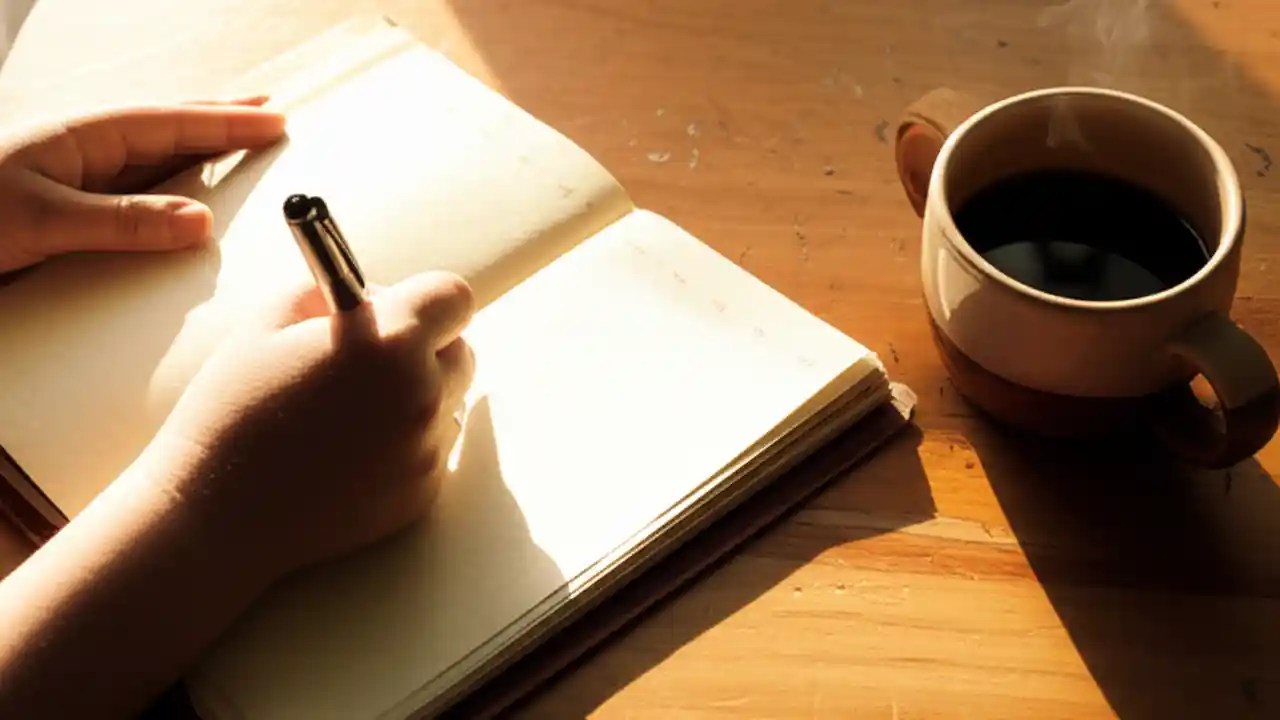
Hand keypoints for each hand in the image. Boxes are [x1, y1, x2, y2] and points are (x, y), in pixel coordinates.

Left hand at [0, 96, 284, 273]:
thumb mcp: (41, 222)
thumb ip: (122, 220)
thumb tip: (197, 222)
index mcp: (80, 138)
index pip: (171, 123)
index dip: (227, 123)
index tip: (275, 121)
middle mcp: (80, 150)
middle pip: (167, 125)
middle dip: (220, 117)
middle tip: (268, 110)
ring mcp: (72, 175)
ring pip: (152, 152)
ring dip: (197, 144)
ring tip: (234, 137)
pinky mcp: (64, 207)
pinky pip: (134, 184)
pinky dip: (169, 179)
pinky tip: (178, 188)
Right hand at [132, 271, 475, 578]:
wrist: (216, 513)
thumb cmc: (233, 410)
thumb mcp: (267, 322)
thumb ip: (330, 292)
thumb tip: (371, 293)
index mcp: (389, 342)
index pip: (453, 297)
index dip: (426, 299)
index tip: (400, 308)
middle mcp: (422, 396)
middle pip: (460, 351)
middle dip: (426, 346)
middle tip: (371, 357)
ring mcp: (427, 450)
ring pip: (448, 402)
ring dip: (416, 395)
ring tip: (351, 410)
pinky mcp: (423, 493)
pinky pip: (432, 450)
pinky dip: (403, 444)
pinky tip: (347, 453)